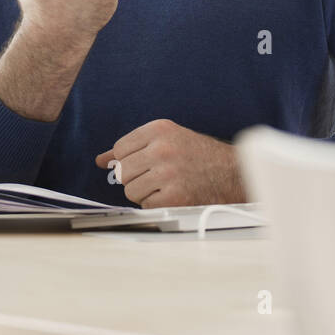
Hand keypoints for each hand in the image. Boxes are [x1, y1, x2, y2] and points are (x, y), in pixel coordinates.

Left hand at [94, 118, 246, 207]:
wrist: (232, 173)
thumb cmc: (198, 155)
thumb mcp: (167, 138)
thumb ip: (133, 147)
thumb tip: (101, 160)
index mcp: (159, 129)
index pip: (120, 149)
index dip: (130, 160)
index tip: (146, 163)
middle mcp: (162, 149)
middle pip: (122, 171)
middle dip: (136, 177)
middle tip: (159, 176)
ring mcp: (167, 174)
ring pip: (131, 190)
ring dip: (144, 192)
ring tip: (166, 185)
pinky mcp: (174, 198)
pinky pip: (145, 205)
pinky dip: (156, 204)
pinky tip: (173, 195)